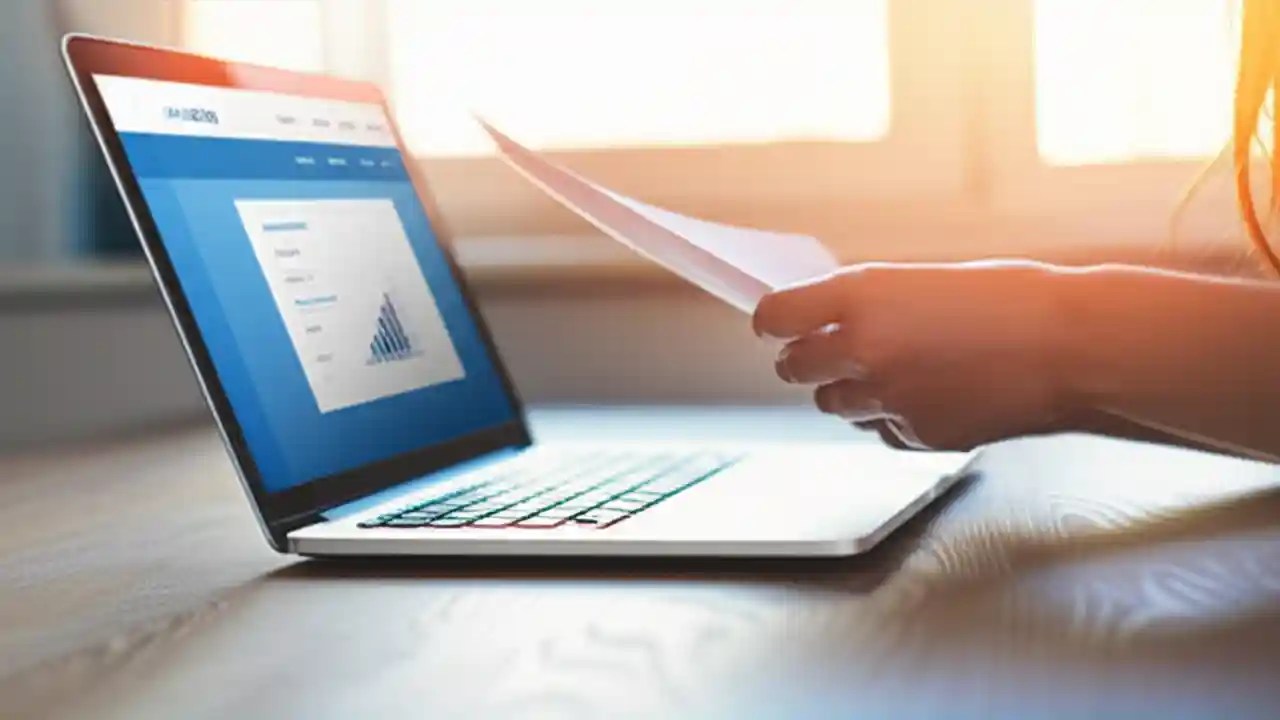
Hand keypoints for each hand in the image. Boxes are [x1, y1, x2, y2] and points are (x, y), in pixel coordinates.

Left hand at [752, 261, 1073, 450]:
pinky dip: (891, 416)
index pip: (774, 317)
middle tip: (826, 349)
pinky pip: (878, 429)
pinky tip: (930, 393)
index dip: (773, 321)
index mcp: (860, 296)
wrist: (1072, 347)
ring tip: (894, 368)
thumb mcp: (923, 280)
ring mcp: (885, 398)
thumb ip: (866, 303)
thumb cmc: (1009, 298)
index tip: (777, 322)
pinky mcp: (913, 436)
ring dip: (848, 389)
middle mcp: (861, 349)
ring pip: (832, 403)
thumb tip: (822, 320)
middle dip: (805, 359)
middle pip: (793, 367)